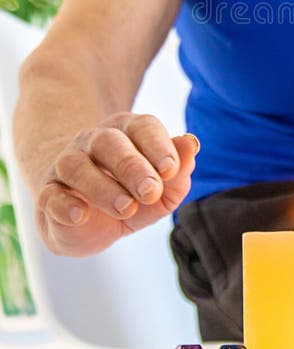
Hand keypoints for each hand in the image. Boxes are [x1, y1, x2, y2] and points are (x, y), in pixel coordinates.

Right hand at [35, 112, 199, 255]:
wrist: (86, 221)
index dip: (158, 146)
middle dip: (132, 166)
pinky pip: (50, 194)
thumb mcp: (162, 189)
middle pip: (110, 143)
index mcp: (128, 133)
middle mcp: (95, 141)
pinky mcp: (48, 194)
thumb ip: (179, 170)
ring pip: (77, 166)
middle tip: (150, 191)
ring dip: (103, 187)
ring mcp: (68, 165)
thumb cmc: (132, 195)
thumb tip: (192, 144)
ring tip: (125, 208)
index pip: (143, 127)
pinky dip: (64, 204)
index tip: (170, 170)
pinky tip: (80, 214)